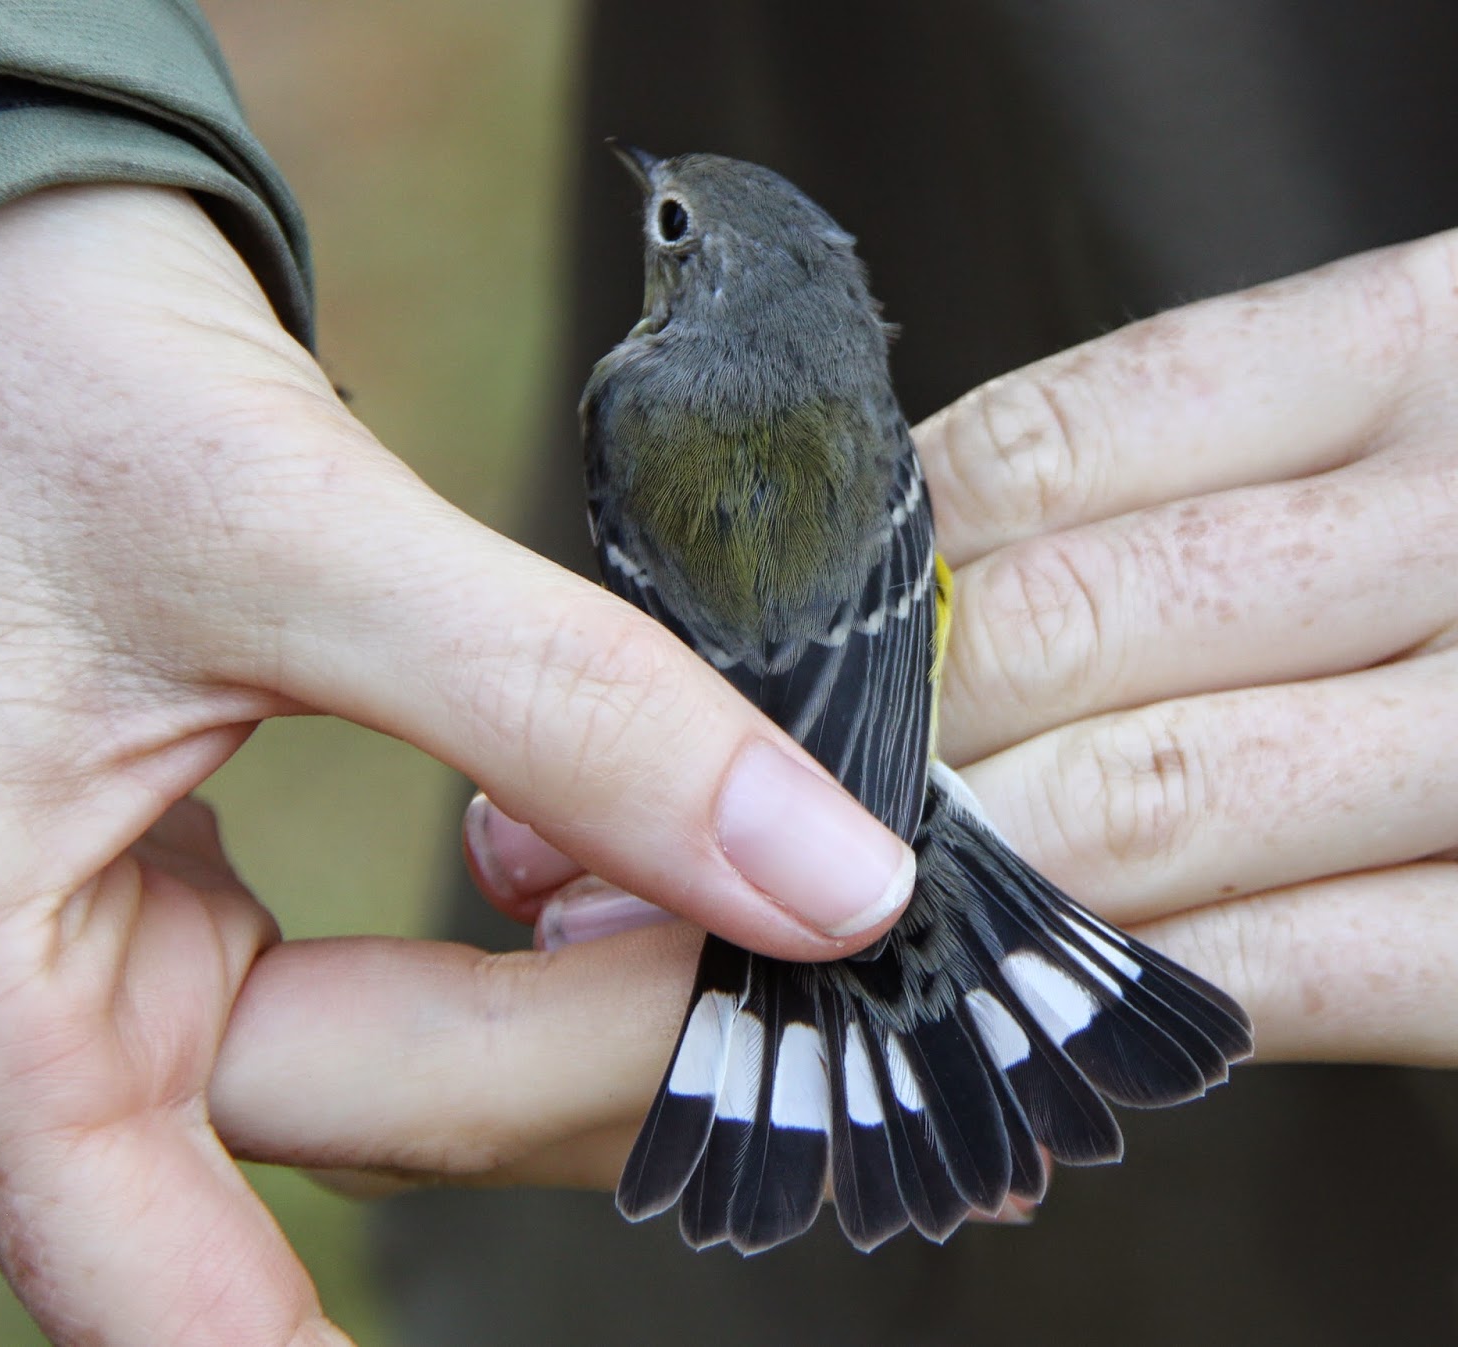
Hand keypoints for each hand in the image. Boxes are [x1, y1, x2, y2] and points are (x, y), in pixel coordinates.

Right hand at [0, 185, 911, 1345]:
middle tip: (788, 941)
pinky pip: (361, 1004)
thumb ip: (557, 710)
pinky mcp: (164, 923)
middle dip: (590, 1051)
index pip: (191, 1305)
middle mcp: (9, 1029)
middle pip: (358, 1142)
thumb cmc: (24, 376)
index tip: (663, 1203)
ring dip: (563, 1005)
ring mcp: (90, 982)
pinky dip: (504, 958)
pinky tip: (586, 876)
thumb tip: (819, 884)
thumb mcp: (288, 533)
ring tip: (709, 894)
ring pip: (385, 1078)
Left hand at [473, 229, 1457, 1066]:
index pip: (1034, 458)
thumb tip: (921, 581)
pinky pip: (1319, 970)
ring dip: (923, 891)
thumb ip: (1199, 489)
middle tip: (639, 837)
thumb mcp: (1417, 423)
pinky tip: (993, 1016)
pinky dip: (1124, 1001)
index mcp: (1421, 344)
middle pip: (1053, 632)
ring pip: (1150, 801)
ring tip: (747, 948)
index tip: (699, 666)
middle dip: (826, 750)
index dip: (839, 573)